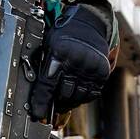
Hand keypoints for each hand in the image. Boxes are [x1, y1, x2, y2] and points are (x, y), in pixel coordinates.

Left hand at [29, 0, 113, 121]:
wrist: (89, 24)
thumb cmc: (64, 36)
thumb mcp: (49, 46)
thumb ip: (44, 69)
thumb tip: (37, 98)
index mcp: (59, 52)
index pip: (47, 84)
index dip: (41, 102)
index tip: (38, 115)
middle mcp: (77, 60)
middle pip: (63, 94)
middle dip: (56, 102)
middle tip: (53, 104)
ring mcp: (91, 68)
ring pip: (77, 97)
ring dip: (69, 101)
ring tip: (64, 96)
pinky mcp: (102, 73)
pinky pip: (90, 95)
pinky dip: (82, 97)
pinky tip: (77, 90)